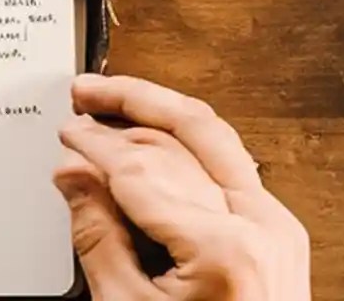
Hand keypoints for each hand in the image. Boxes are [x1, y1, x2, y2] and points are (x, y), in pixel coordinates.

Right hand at [54, 74, 310, 299]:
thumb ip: (97, 236)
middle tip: (85, 95)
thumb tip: (73, 178)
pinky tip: (156, 135)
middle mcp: (260, 227)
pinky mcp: (276, 231)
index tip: (67, 129)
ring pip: (213, 139)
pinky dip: (187, 142)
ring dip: (161, 112)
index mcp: (224, 249)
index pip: (141, 169)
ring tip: (118, 99)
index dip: (95, 142)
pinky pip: (229, 165)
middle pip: (181, 140)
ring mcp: (275, 226)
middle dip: (128, 109)